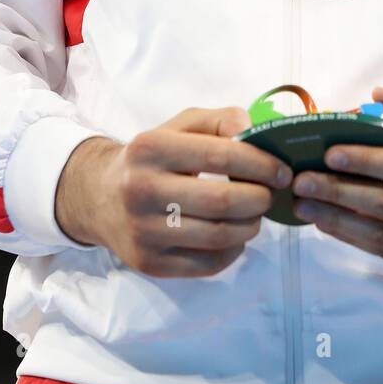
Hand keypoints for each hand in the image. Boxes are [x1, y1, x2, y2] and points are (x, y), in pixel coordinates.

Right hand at [55, 107, 291, 277]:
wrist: (100, 197)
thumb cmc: (153, 158)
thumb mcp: (179, 126)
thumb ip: (220, 120)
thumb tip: (254, 131)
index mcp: (150, 148)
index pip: (221, 156)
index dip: (261, 164)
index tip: (282, 170)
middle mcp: (141, 190)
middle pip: (222, 201)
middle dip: (260, 198)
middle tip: (271, 194)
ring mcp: (143, 231)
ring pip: (218, 236)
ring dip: (251, 226)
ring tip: (255, 214)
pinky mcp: (149, 263)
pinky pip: (208, 264)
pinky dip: (233, 250)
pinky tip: (234, 235)